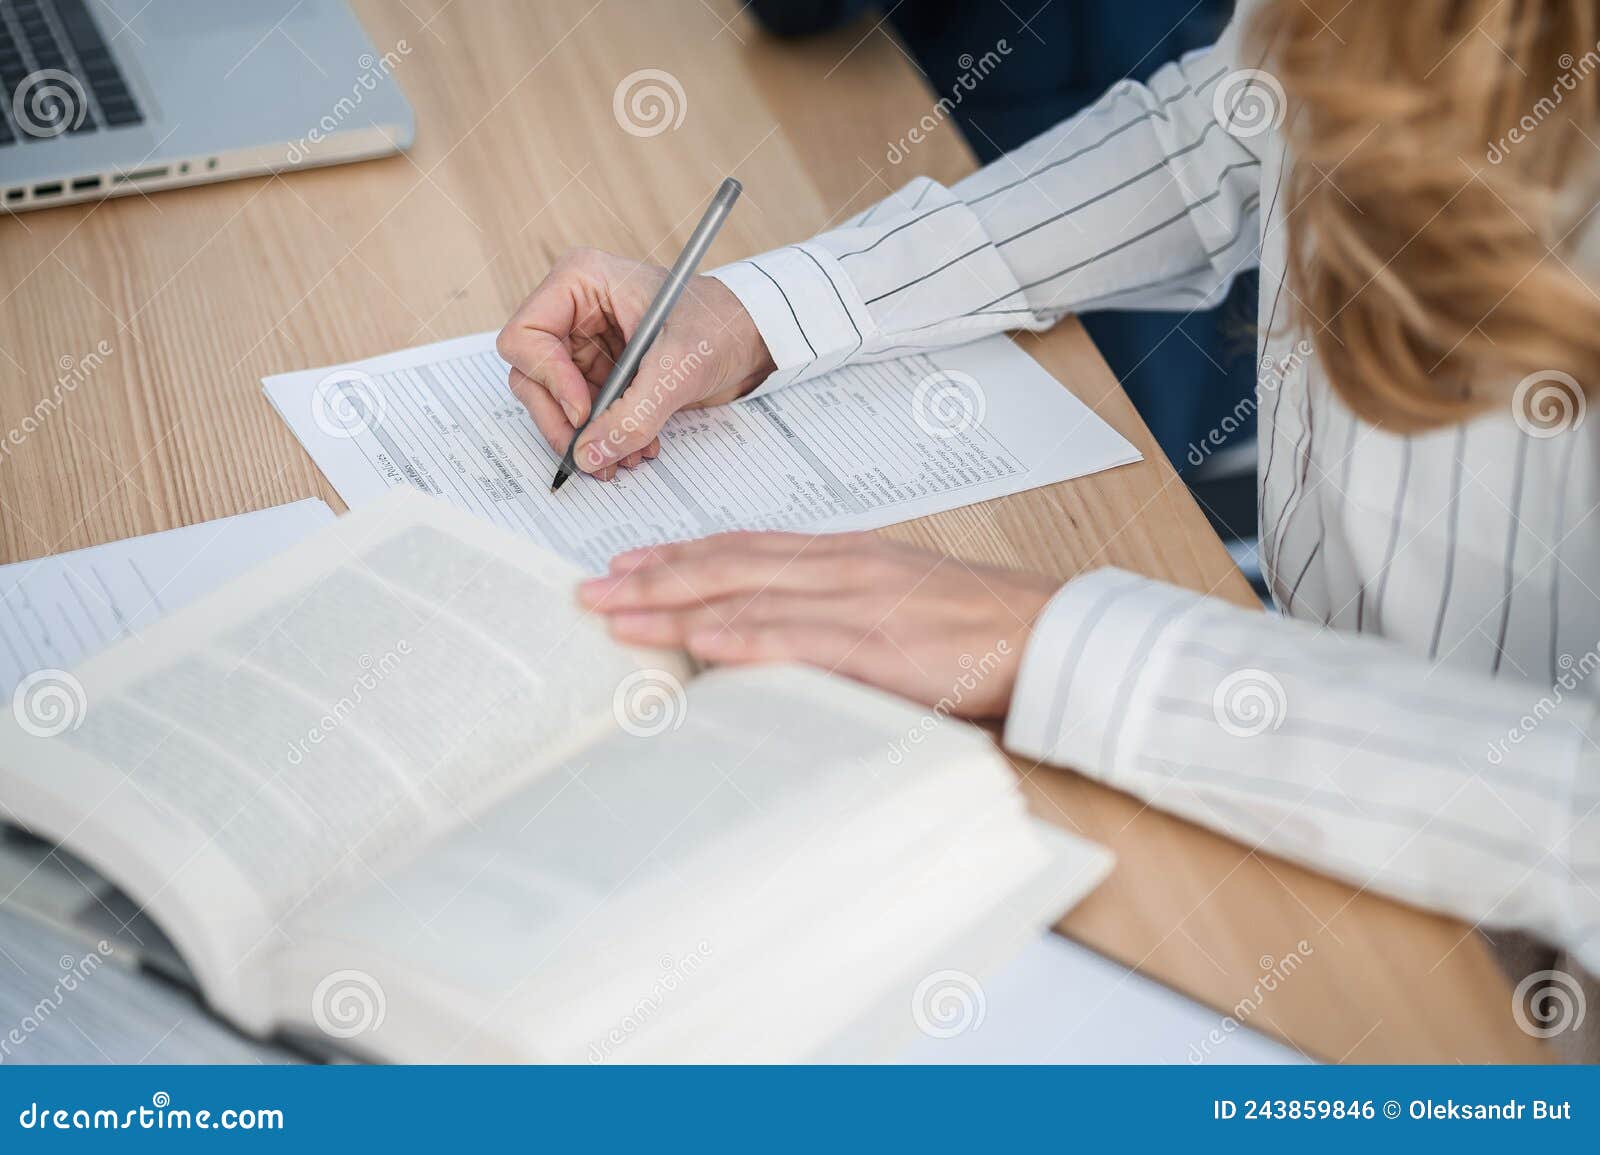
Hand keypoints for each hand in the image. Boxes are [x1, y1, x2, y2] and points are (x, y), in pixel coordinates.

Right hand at [496, 248, 774, 479]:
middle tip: (592, 455)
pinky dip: (606, 438)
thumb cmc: (720, 323)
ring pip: (556, 404)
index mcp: (580, 282)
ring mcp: (585, 346)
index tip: (583, 412)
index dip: (549, 379)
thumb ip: (635, 413)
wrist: (753, 338)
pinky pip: (585, 417)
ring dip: (588, 438)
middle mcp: (574, 312)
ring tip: (626, 455)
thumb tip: (591, 454)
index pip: (526, 337)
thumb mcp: (678, 367)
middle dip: (563, 422)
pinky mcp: (602, 375)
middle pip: (532, 376)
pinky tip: (637, 447)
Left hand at [577, 532, 1059, 717]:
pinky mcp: (876, 643)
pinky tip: (697, 639)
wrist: (1050, 632)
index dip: (681, 556)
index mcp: (847, 555)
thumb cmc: (981, 626)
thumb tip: (781, 632)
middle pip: (728, 565)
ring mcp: (857, 601)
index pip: (746, 548)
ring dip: (673, 606)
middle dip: (653, 578)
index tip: (630, 565)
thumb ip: (841, 609)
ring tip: (616, 615)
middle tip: (592, 590)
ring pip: (745, 596)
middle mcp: (841, 567)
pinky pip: (794, 637)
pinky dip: (739, 636)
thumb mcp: (901, 602)